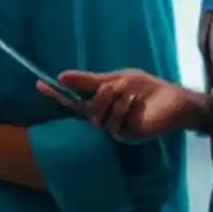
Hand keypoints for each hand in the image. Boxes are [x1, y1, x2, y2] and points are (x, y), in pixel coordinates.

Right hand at [37, 69, 203, 140]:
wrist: (173, 100)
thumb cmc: (146, 88)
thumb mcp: (116, 78)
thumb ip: (89, 80)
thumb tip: (61, 76)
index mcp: (99, 102)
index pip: (72, 100)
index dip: (55, 94)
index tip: (39, 84)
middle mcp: (103, 116)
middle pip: (85, 109)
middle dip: (98, 95)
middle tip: (111, 84)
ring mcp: (114, 128)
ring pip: (98, 118)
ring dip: (111, 100)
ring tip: (126, 91)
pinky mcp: (127, 135)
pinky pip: (114, 125)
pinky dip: (122, 109)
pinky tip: (134, 102)